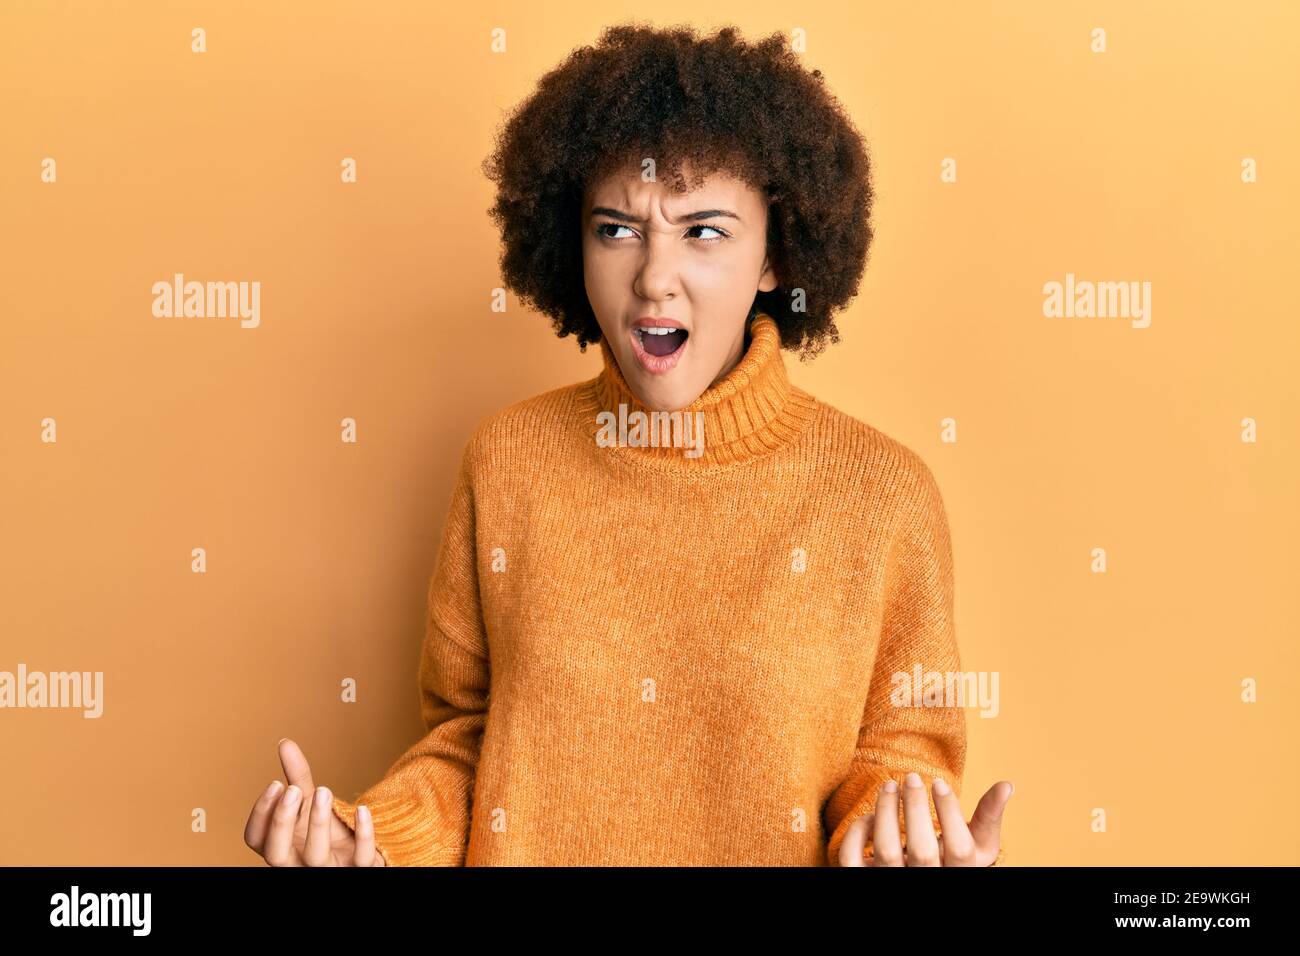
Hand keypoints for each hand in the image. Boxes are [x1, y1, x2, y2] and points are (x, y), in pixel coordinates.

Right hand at [243, 737, 385, 865]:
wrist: (362, 853)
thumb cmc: (328, 830)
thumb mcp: (311, 802)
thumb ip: (297, 776)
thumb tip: (284, 742)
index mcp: (282, 847)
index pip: (256, 839)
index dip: (261, 814)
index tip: (276, 783)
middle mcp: (299, 864)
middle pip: (277, 855)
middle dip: (281, 822)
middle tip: (291, 789)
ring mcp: (329, 869)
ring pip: (316, 858)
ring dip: (318, 822)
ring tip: (323, 790)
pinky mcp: (359, 870)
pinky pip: (361, 859)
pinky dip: (363, 834)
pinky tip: (362, 809)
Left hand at [839, 773, 1011, 866]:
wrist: (925, 882)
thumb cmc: (952, 862)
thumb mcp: (976, 848)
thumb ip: (987, 818)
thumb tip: (1007, 784)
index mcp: (959, 875)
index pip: (959, 850)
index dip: (950, 813)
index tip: (939, 781)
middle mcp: (927, 882)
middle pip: (923, 851)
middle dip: (916, 808)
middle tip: (912, 777)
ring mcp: (893, 882)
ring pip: (887, 851)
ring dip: (886, 812)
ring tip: (890, 784)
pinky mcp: (863, 878)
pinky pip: (852, 857)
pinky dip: (856, 832)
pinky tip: (869, 816)